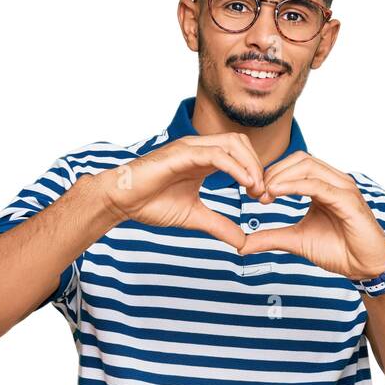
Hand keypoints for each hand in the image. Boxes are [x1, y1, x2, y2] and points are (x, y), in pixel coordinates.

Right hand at [99, 133, 267, 249]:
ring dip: (250, 165)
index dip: (256, 172)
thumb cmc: (151, 203)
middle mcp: (199, 149)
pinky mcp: (181, 154)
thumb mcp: (194, 217)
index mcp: (204, 160)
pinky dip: (235, 167)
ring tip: (256, 189)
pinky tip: (245, 183)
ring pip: (232, 144)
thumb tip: (242, 241)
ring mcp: (190, 148)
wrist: (121, 201)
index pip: (240, 154)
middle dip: (257, 166)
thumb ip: (219, 225)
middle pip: (241, 143)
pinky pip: (215, 154)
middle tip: (263, 193)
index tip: (262, 197)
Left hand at [239, 151, 384, 279]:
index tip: (254, 195)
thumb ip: (271, 237)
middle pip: (299, 159)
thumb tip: (242, 244)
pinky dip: (294, 186)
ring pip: (307, 166)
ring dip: (281, 177)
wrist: (365, 267)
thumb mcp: (296, 241)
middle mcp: (334, 181)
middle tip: (256, 194)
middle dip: (273, 172)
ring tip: (265, 195)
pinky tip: (276, 193)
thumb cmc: (339, 250)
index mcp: (324, 185)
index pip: (294, 165)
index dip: (271, 174)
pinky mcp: (348, 200)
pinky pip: (317, 184)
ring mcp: (343, 188)